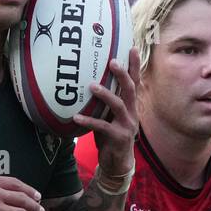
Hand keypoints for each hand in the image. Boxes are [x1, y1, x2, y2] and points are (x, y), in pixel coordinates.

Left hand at [74, 47, 139, 178]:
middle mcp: (132, 113)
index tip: (131, 48)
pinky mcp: (119, 137)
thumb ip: (105, 101)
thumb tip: (88, 80)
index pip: (135, 82)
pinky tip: (75, 117)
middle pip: (130, 89)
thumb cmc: (111, 136)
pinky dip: (88, 121)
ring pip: (118, 105)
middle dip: (122, 74)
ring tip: (91, 86)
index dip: (134, 65)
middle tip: (112, 61)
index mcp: (131, 106)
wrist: (117, 162)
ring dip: (105, 94)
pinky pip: (102, 126)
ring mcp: (127, 125)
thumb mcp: (109, 116)